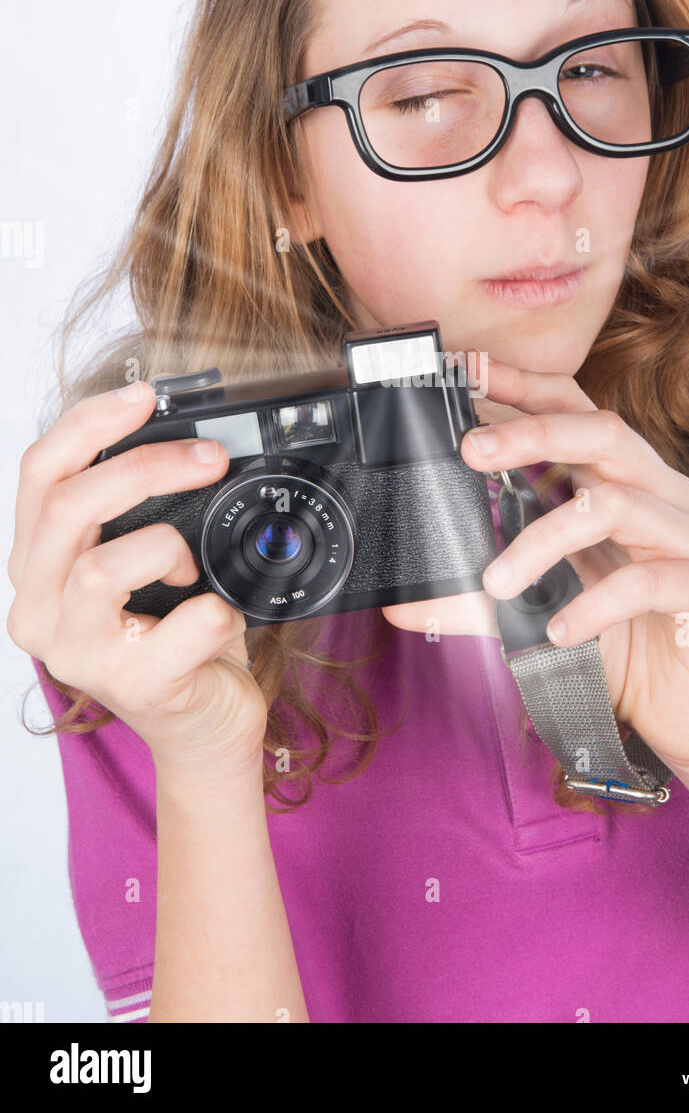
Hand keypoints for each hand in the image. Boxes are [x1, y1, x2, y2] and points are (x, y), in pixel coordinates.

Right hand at [6, 382, 266, 779]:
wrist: (205, 723)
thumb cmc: (177, 632)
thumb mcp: (146, 559)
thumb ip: (138, 507)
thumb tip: (183, 434)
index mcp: (39, 563)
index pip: (38, 472)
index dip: (89, 423)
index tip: (145, 395)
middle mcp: (41, 608)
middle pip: (68, 507)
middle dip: (144, 466)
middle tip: (209, 457)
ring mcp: (78, 654)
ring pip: (102, 568)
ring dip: (167, 547)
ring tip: (192, 563)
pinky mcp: (133, 688)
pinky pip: (185, 624)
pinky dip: (218, 608)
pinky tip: (219, 615)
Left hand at [383, 353, 688, 782]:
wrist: (679, 715)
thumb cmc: (611, 644)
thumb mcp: (532, 612)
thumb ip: (473, 600)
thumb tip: (400, 602)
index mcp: (620, 482)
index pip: (577, 411)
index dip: (526, 386)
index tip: (470, 372)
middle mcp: (660, 495)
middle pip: (604, 433)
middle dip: (533, 433)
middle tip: (469, 451)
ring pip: (614, 505)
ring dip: (543, 540)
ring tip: (497, 584)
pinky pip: (648, 580)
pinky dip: (593, 604)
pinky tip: (557, 631)